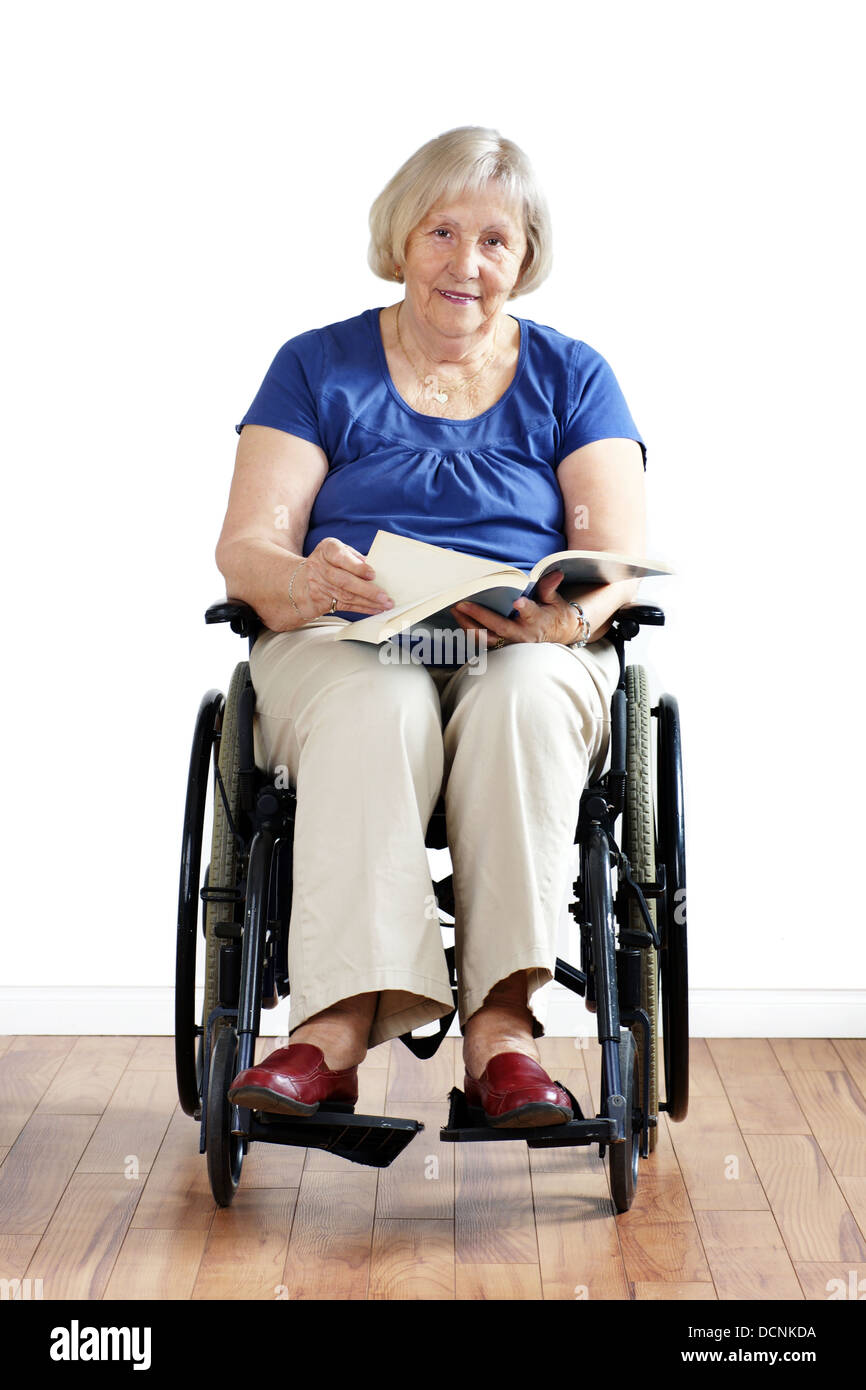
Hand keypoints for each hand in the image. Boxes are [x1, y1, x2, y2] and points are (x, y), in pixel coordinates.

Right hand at [289, 537, 393, 623]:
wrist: (300, 581)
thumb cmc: (327, 563)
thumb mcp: (338, 552)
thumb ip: (355, 557)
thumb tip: (377, 566)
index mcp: (327, 549)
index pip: (340, 557)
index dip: (357, 567)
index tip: (372, 574)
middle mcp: (319, 566)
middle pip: (344, 580)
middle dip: (366, 590)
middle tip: (384, 596)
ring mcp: (318, 584)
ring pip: (346, 596)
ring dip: (368, 602)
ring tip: (385, 605)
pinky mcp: (320, 601)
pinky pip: (344, 606)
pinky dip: (362, 608)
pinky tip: (375, 609)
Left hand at [450, 570, 580, 647]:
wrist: (558, 636)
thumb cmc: (554, 615)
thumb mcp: (555, 600)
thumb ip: (549, 587)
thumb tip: (556, 574)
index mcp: (537, 621)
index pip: (531, 613)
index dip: (525, 608)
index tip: (518, 602)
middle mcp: (522, 635)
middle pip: (499, 628)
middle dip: (479, 616)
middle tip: (462, 604)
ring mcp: (511, 644)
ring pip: (487, 639)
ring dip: (469, 626)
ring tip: (455, 611)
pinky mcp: (503, 648)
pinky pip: (483, 642)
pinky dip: (470, 632)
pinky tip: (459, 620)